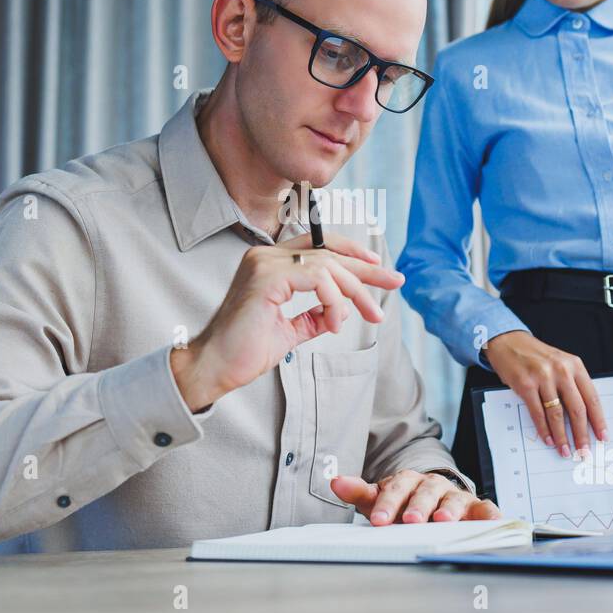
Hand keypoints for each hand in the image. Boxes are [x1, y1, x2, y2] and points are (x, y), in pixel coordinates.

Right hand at [169, 231, 403, 411]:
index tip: (379, 269)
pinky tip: (335, 321)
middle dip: (367, 269)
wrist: (216, 367)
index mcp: (270, 263)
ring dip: (355, 291)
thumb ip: (312, 317)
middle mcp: (266, 255)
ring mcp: (264, 263)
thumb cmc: (246, 350)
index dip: (352, 253)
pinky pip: (317, 277)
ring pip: (328, 264)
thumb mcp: (289, 331)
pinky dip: (333, 299)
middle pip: (329, 251)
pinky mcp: (266, 278)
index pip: (319, 246)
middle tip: (395, 283)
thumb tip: (339, 312)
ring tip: (367, 315)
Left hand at [330, 471, 500, 523]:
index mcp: (408, 481)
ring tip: (443, 520)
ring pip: (453, 498)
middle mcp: (432, 485)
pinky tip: (492, 521)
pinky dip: (489, 514)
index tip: (378, 520)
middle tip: (410, 521)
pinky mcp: (476, 508)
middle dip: (417, 506)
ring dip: (449, 508)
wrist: (435, 503)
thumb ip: (361, 492)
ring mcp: (455, 495)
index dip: (387, 503)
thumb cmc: (405, 505)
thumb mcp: (381, 500)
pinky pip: (485, 508)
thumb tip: (335, 481)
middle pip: (425, 492)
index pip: (396, 488)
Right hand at [483, 330, 607, 457]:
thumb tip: (583, 417)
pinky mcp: (525, 384)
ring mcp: (543, 377)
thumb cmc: (535, 355)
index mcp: (575, 365)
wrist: (508, 342)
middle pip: (577, 409)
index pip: (591, 397)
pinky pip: (537, 412)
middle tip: (583, 450)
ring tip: (565, 450)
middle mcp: (561, 370)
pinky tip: (548, 439)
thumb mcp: (560, 363)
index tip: (602, 436)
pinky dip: (543, 429)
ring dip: (561, 436)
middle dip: (581, 434)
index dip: (598, 420)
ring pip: (557, 414)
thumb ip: (572, 384)